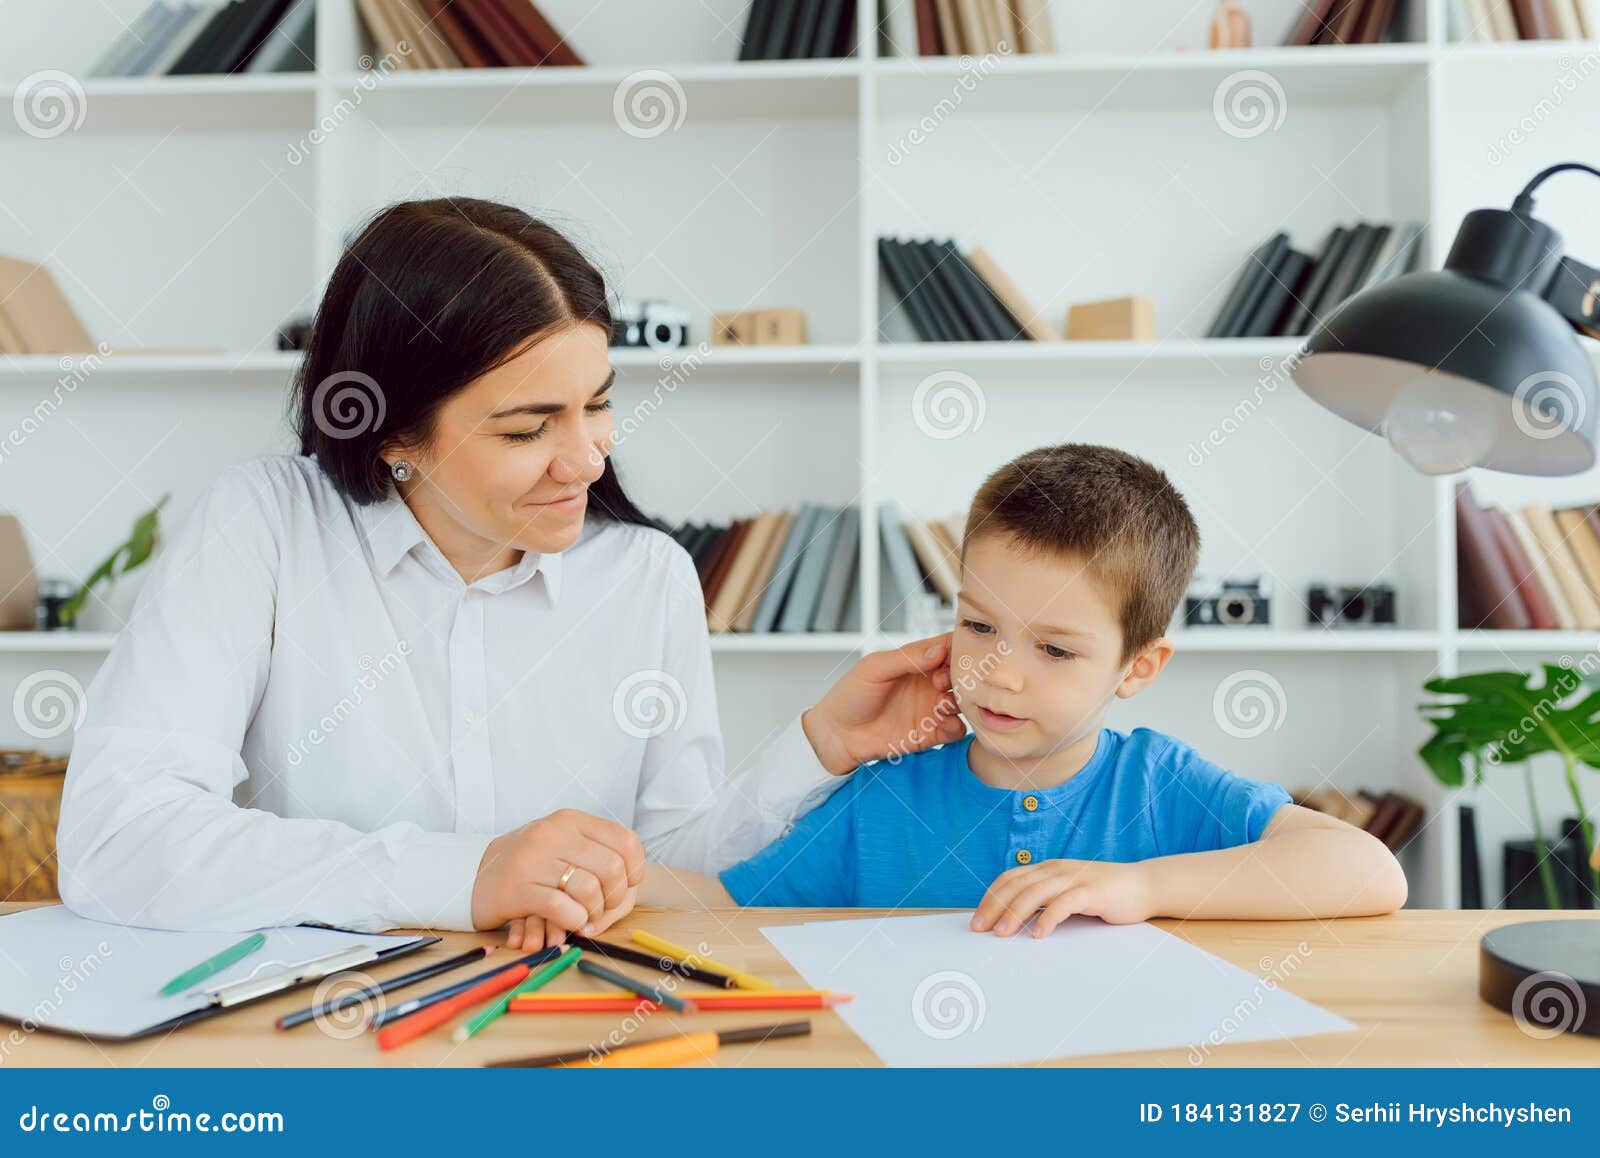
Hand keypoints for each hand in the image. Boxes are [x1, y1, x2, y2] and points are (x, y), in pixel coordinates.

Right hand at [471, 808, 645, 939]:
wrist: (472, 875)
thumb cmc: (529, 866)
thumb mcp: (562, 845)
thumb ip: (597, 852)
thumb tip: (633, 878)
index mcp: (570, 820)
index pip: (625, 841)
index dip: (635, 870)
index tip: (625, 886)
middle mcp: (553, 833)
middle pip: (612, 868)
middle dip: (615, 898)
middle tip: (603, 910)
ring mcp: (533, 859)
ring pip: (589, 889)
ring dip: (594, 913)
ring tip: (586, 919)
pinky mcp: (517, 888)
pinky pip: (562, 908)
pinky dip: (575, 920)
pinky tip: (571, 924)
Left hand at [802, 633, 964, 775]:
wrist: (837, 735)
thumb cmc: (850, 695)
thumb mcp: (874, 669)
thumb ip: (906, 658)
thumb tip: (938, 650)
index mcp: (917, 660)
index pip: (950, 647)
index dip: (957, 650)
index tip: (948, 660)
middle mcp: (929, 682)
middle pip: (963, 674)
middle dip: (961, 678)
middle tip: (940, 684)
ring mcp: (932, 708)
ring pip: (964, 702)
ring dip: (960, 702)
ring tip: (940, 706)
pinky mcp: (931, 734)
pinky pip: (956, 729)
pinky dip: (955, 726)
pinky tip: (939, 725)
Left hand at [971, 859, 1155, 936]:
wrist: (1144, 885)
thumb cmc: (1104, 893)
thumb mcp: (1068, 891)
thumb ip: (1046, 899)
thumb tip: (1015, 919)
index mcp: (1049, 868)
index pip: (1010, 878)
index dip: (991, 897)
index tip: (977, 918)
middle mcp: (1058, 869)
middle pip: (1017, 885)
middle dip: (995, 906)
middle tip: (980, 928)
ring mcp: (1075, 878)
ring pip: (1036, 893)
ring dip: (1015, 913)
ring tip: (1002, 933)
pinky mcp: (1092, 891)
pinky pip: (1064, 903)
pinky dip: (1048, 919)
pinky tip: (1038, 934)